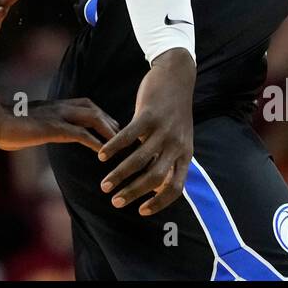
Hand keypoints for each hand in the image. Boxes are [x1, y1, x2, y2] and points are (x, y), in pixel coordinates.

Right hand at [0, 98, 119, 152]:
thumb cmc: (2, 126)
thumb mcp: (24, 124)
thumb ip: (34, 126)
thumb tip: (31, 132)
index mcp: (51, 105)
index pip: (83, 104)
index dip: (99, 115)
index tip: (110, 128)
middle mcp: (57, 106)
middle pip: (92, 107)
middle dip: (109, 121)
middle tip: (122, 138)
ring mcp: (56, 114)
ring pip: (92, 116)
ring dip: (108, 130)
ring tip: (119, 146)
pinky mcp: (54, 127)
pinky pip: (81, 134)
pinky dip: (95, 143)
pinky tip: (103, 155)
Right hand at [97, 48, 195, 214]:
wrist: (177, 76)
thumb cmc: (173, 110)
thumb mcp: (178, 137)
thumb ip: (167, 158)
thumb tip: (155, 185)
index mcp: (185, 153)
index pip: (176, 187)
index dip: (159, 202)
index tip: (141, 211)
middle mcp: (177, 144)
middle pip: (155, 178)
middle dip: (133, 193)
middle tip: (115, 201)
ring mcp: (164, 129)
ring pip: (139, 159)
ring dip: (119, 175)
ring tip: (104, 184)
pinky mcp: (149, 114)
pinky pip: (128, 136)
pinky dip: (113, 148)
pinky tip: (101, 156)